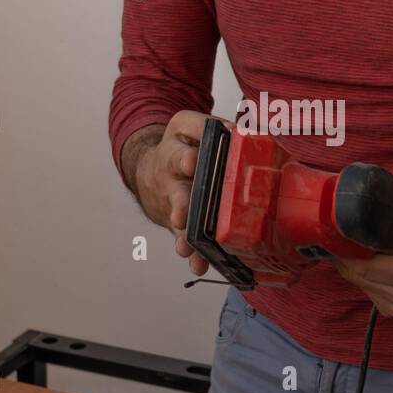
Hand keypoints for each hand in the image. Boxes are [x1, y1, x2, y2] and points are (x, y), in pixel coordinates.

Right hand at [135, 111, 235, 277]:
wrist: (152, 173)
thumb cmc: (181, 148)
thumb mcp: (187, 127)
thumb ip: (210, 127)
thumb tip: (240, 134)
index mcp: (177, 149)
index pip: (180, 152)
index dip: (186, 158)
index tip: (192, 163)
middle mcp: (173, 177)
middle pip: (177, 194)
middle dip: (181, 204)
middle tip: (182, 215)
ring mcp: (175, 203)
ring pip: (180, 220)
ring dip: (184, 235)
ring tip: (186, 247)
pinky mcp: (181, 224)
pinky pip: (186, 239)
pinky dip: (193, 254)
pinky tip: (199, 265)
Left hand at [329, 190, 392, 318]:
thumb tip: (371, 195)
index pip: (363, 265)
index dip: (345, 246)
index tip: (337, 226)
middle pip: (356, 274)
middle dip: (345, 251)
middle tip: (340, 228)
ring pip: (358, 283)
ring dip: (353, 262)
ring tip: (361, 240)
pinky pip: (367, 289)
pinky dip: (365, 273)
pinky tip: (375, 258)